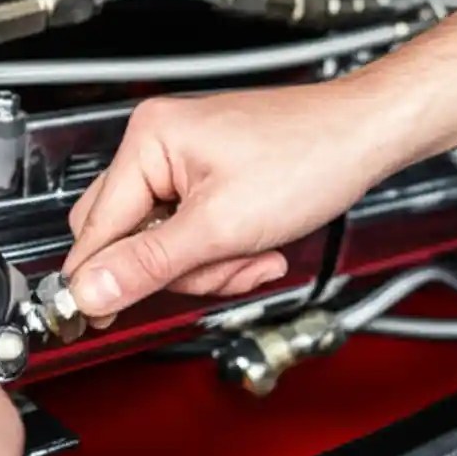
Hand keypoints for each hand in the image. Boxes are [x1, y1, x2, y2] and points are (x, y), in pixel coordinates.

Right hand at [62, 78, 419, 317]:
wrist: (367, 137)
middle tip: (218, 268)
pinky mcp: (207, 179)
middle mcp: (158, 146)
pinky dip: (224, 253)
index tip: (93, 318)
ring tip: (251, 252)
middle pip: (127, 239)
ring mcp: (182, 163)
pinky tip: (256, 246)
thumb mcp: (221, 227)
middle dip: (178, 269)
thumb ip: (148, 265)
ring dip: (211, 265)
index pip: (96, 228)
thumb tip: (90, 291)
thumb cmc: (309, 157)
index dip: (99, 278)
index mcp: (148, 142)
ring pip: (164, 246)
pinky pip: (192, 235)